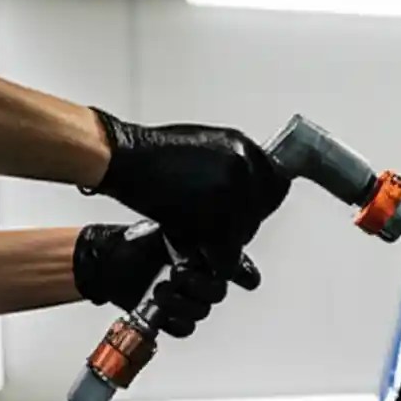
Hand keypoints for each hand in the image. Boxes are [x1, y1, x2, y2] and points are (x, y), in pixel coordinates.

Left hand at [73, 221, 259, 337]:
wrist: (108, 262)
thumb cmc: (137, 243)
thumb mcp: (170, 230)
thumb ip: (198, 236)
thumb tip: (219, 237)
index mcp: (208, 257)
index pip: (240, 268)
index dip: (243, 273)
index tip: (236, 273)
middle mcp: (201, 279)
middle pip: (218, 292)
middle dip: (199, 286)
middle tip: (179, 275)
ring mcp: (187, 300)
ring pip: (201, 311)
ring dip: (180, 303)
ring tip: (160, 291)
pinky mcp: (171, 318)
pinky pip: (185, 328)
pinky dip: (173, 321)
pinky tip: (160, 310)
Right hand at [81, 109, 289, 276]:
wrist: (124, 158)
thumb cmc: (154, 155)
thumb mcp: (205, 147)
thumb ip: (232, 166)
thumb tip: (249, 189)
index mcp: (243, 145)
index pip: (275, 183)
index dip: (260, 204)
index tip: (248, 215)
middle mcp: (243, 163)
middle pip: (262, 209)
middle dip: (243, 223)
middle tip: (218, 230)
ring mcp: (232, 186)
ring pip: (245, 229)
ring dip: (228, 240)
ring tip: (202, 237)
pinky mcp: (216, 211)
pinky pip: (229, 245)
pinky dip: (217, 255)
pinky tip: (201, 252)